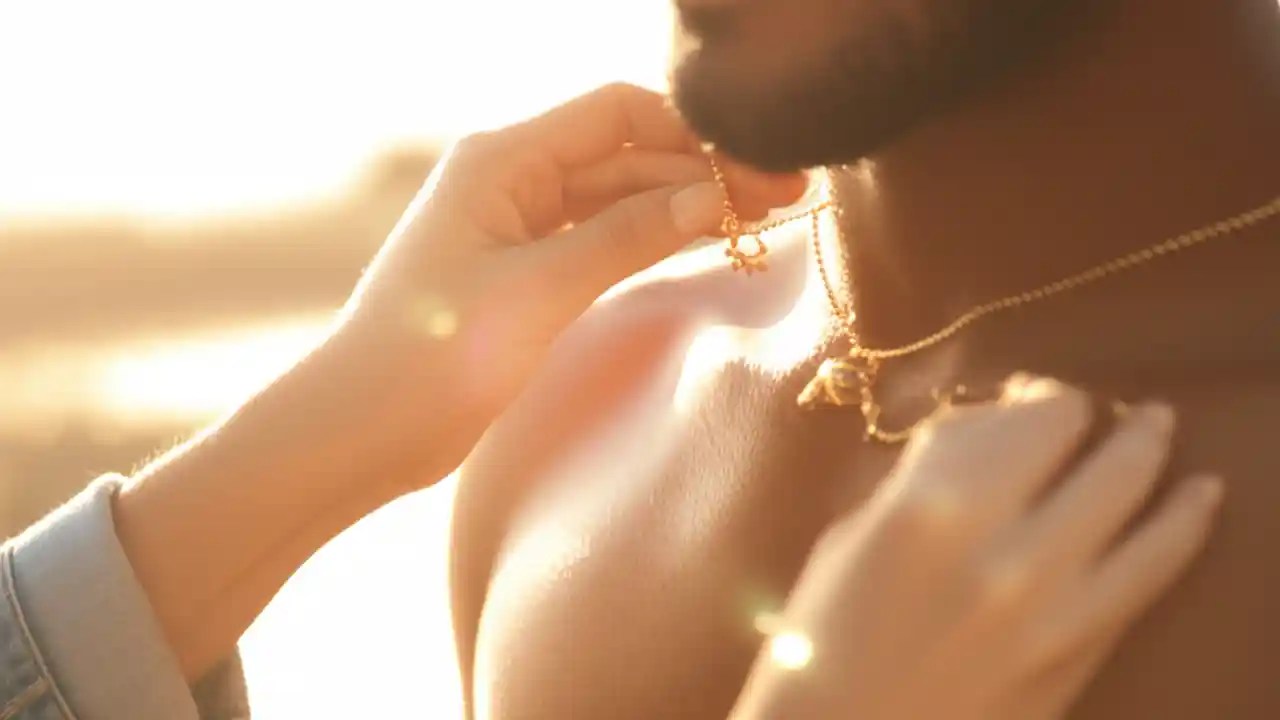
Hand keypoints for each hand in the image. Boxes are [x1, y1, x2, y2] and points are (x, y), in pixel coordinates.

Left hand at [330, 82, 805, 487]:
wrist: (362, 430)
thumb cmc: (430, 357)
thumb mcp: (538, 291)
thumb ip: (627, 238)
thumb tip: (716, 194)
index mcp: (502, 159)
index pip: (619, 114)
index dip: (694, 133)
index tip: (761, 165)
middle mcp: (512, 178)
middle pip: (627, 156)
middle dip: (704, 171)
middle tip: (788, 197)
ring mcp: (520, 225)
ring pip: (620, 198)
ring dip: (685, 206)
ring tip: (765, 219)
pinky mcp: (526, 271)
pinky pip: (603, 238)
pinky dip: (652, 239)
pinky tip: (705, 242)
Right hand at [732, 377, 1223, 719]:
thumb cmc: (823, 637)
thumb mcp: (854, 536)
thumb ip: (922, 480)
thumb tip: (980, 436)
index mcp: (930, 509)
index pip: (1010, 415)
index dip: (1024, 392)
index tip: (1019, 393)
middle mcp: (1006, 546)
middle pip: (1078, 438)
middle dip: (1085, 411)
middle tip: (1082, 409)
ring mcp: (1056, 603)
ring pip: (1134, 499)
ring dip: (1149, 450)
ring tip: (1159, 426)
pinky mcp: (1082, 650)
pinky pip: (1152, 574)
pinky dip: (1182, 528)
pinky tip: (1200, 498)